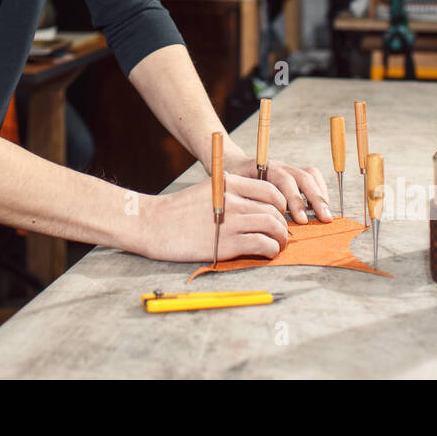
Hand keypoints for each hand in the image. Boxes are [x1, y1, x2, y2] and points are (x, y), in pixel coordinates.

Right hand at [138, 173, 288, 262]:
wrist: (154, 225)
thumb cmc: (178, 210)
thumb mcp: (206, 189)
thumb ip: (230, 192)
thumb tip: (256, 204)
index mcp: (229, 183)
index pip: (270, 189)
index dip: (281, 203)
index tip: (280, 213)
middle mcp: (233, 199)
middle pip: (274, 209)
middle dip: (283, 223)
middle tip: (281, 232)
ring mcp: (232, 221)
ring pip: (273, 226)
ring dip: (281, 237)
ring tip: (278, 244)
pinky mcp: (228, 244)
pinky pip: (263, 244)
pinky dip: (271, 249)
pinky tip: (268, 252)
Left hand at [227, 155, 332, 224]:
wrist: (233, 166)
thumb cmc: (231, 182)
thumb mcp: (232, 188)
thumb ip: (245, 198)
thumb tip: (259, 218)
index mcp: (263, 168)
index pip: (284, 180)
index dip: (295, 199)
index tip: (301, 220)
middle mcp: (279, 166)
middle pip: (302, 177)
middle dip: (315, 198)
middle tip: (323, 219)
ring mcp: (288, 169)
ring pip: (310, 175)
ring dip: (320, 194)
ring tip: (326, 215)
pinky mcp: (294, 174)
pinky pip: (313, 177)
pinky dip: (321, 191)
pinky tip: (322, 207)